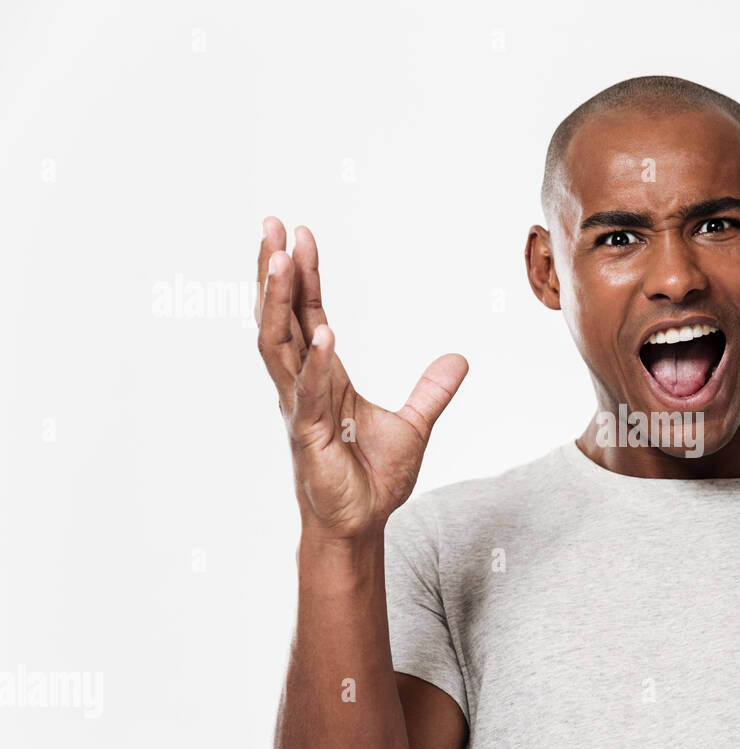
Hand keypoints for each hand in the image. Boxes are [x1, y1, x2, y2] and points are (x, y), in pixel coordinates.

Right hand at [255, 217, 467, 538]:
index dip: (304, 275)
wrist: (363, 524)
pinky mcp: (308, 436)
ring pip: (279, 346)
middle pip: (280, 317)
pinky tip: (321, 333)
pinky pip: (308, 393)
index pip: (307, 313)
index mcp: (322, 376)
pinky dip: (314, 363)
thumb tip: (459, 359)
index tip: (299, 232)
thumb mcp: (414, 424)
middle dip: (274, 271)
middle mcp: (302, 385)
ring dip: (277, 303)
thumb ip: (432, 389)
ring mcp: (300, 407)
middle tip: (270, 224)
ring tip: (280, 260)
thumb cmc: (373, 478)